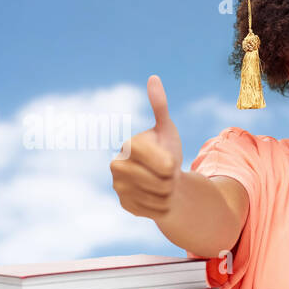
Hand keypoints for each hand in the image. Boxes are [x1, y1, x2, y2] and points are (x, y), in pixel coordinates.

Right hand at [110, 75, 182, 219]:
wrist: (164, 181)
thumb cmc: (166, 153)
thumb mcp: (167, 130)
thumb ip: (159, 106)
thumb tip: (153, 78)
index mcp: (129, 145)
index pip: (161, 161)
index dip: (171, 164)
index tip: (171, 162)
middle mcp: (117, 165)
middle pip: (161, 180)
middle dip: (171, 179)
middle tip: (167, 175)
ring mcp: (119, 186)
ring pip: (159, 196)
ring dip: (168, 193)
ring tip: (163, 185)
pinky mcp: (124, 204)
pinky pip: (155, 210)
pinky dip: (163, 206)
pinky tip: (157, 199)